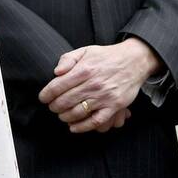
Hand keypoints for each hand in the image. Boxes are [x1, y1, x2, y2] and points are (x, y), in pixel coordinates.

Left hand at [39, 41, 158, 133]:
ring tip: (62, 115)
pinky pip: (95, 121)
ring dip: (65, 117)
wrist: (134, 60)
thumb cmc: (107, 56)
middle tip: (53, 107)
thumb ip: (68, 59)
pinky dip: (82, 127)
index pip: (57, 86)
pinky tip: (74, 127)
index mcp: (84, 69)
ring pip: (77, 113)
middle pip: (64, 101)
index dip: (46, 95)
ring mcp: (104, 96)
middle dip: (54, 107)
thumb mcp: (86, 50)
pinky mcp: (114, 106)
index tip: (43, 98)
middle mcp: (93, 84)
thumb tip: (56, 72)